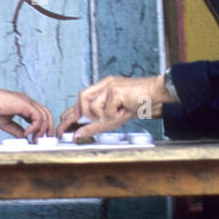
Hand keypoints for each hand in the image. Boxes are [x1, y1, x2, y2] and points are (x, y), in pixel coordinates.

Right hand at [0, 86, 54, 140]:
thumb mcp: (5, 123)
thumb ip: (15, 129)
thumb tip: (24, 138)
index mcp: (23, 106)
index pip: (39, 116)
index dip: (40, 127)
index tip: (36, 138)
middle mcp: (27, 103)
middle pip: (46, 114)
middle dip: (48, 128)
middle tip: (44, 140)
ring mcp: (27, 102)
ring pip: (45, 115)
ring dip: (42, 129)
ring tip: (34, 139)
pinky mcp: (25, 104)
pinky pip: (38, 116)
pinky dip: (35, 127)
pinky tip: (27, 133)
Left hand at [56, 74, 171, 140]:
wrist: (156, 95)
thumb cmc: (138, 104)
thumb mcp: (114, 118)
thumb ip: (96, 124)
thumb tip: (77, 134)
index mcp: (102, 89)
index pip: (81, 100)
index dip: (70, 112)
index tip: (61, 127)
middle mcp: (104, 85)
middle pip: (82, 97)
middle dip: (77, 114)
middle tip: (71, 130)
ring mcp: (110, 85)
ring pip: (93, 105)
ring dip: (103, 115)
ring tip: (117, 114)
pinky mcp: (116, 90)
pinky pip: (108, 110)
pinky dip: (115, 114)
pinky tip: (124, 110)